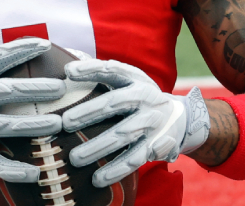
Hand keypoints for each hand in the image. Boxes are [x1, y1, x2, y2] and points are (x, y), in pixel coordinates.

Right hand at [0, 38, 66, 182]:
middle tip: (61, 87)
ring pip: (5, 126)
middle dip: (34, 88)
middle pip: (4, 91)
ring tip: (59, 123)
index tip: (45, 44)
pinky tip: (35, 172)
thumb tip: (22, 58)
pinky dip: (14, 169)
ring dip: (33, 125)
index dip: (20, 50)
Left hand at [61, 59, 209, 187]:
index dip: (90, 69)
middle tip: (64, 122)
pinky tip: (97, 178)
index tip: (68, 71)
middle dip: (88, 112)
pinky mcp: (156, 145)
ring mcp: (151, 122)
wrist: (180, 118)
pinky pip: (135, 158)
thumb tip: (68, 65)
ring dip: (98, 147)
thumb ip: (101, 71)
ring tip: (74, 158)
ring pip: (123, 134)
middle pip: (114, 103)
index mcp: (134, 78)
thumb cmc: (139, 95)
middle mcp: (145, 98)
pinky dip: (116, 169)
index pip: (111, 70)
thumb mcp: (128, 78)